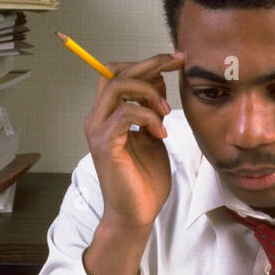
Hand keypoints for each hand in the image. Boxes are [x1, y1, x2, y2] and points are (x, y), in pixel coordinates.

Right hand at [83, 51, 183, 232]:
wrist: (136, 213)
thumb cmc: (144, 180)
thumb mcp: (153, 135)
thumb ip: (152, 110)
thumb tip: (159, 82)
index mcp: (108, 114)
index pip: (120, 74)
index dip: (147, 63)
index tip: (176, 60)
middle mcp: (98, 117)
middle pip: (116, 72)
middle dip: (149, 63)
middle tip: (176, 62)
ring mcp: (98, 130)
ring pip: (118, 86)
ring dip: (149, 91)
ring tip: (167, 111)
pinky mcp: (105, 144)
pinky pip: (126, 114)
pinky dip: (148, 116)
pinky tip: (162, 131)